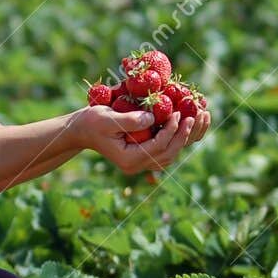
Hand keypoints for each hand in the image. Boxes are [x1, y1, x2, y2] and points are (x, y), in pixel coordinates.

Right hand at [79, 105, 209, 175]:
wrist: (82, 131)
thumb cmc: (91, 122)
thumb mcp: (108, 118)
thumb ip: (130, 120)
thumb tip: (153, 117)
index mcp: (129, 159)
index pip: (158, 147)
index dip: (171, 130)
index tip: (178, 112)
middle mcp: (137, 165)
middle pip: (168, 154)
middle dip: (183, 135)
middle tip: (193, 117)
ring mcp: (141, 163)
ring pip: (169, 156)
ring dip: (184, 139)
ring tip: (195, 120)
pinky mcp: (143, 155)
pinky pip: (165, 152)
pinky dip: (176, 140)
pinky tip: (184, 125)